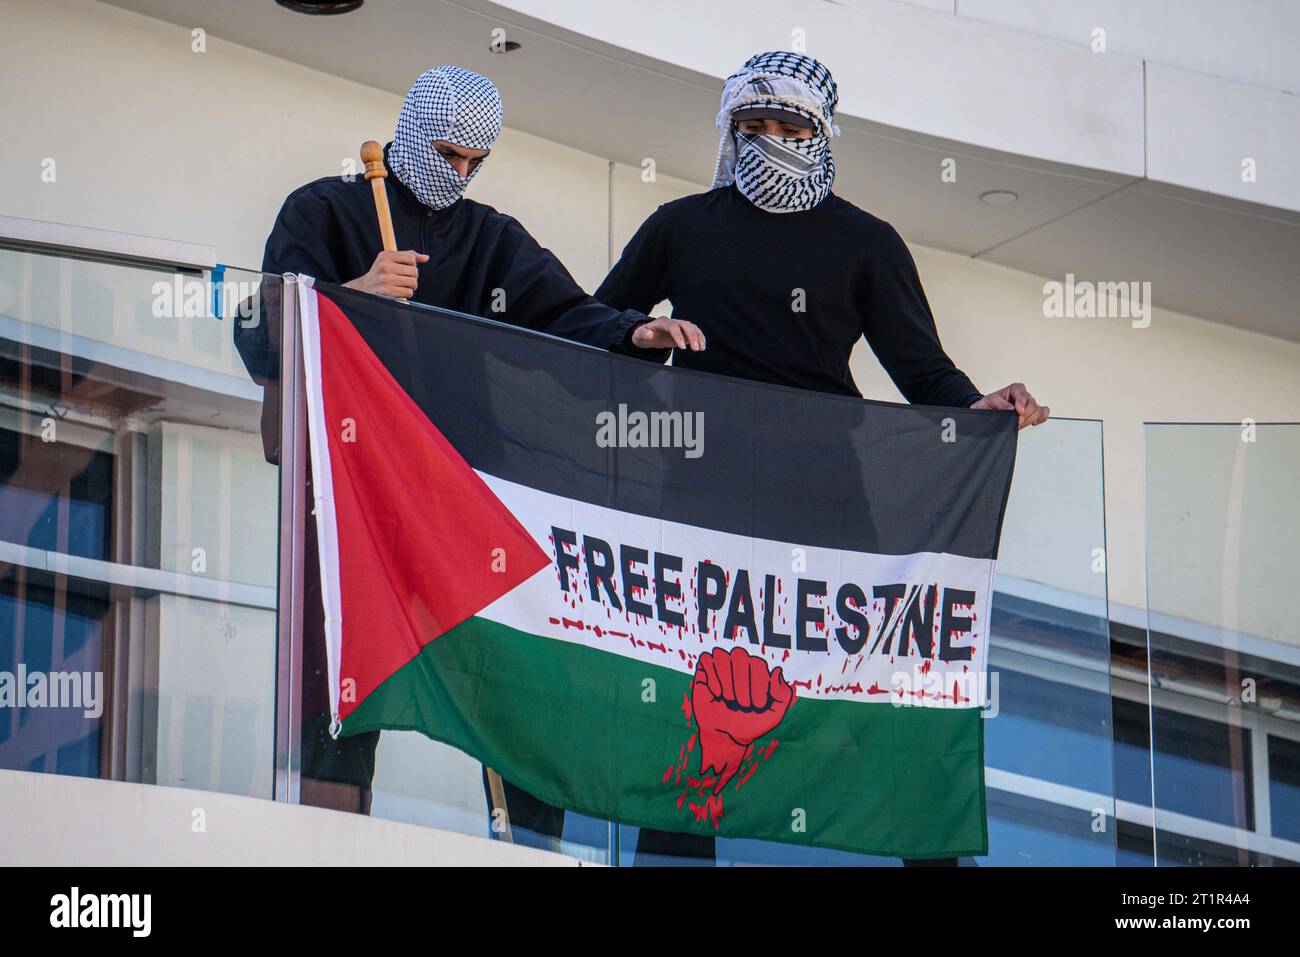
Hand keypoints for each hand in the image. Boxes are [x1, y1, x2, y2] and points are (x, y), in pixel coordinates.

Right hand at [344, 250, 428, 299]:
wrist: (363, 288)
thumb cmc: (380, 274)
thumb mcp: (390, 260)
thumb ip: (407, 256)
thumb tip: (426, 258)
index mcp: (386, 255)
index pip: (411, 258)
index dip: (412, 266)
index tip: (406, 269)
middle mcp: (385, 266)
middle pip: (414, 272)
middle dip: (413, 278)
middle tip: (405, 280)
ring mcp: (385, 279)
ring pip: (413, 283)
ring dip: (410, 287)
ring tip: (402, 286)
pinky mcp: (386, 291)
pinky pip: (408, 293)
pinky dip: (406, 294)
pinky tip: (398, 293)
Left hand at [630, 316, 705, 351]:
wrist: (648, 335)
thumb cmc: (643, 335)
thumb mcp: (639, 335)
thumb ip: (643, 334)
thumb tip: (648, 334)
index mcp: (662, 322)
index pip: (673, 326)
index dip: (678, 336)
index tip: (682, 347)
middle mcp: (673, 322)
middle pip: (685, 325)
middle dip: (692, 336)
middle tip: (695, 349)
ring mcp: (680, 325)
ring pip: (692, 327)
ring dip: (698, 337)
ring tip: (701, 349)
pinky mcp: (684, 331)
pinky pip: (694, 332)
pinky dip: (700, 338)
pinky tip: (702, 346)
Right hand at [691, 647, 793, 794]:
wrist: (727, 737)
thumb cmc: (750, 725)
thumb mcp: (774, 715)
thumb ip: (782, 694)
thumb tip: (777, 671)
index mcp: (756, 670)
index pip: (758, 662)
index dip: (758, 683)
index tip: (758, 706)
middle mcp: (739, 664)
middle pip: (740, 655)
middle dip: (742, 683)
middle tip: (743, 705)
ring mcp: (720, 667)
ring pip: (723, 655)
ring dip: (727, 680)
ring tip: (729, 699)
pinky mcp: (704, 673)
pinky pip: (707, 660)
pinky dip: (713, 677)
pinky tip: (717, 694)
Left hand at [971, 382, 1049, 428]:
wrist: (985, 412)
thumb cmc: (988, 405)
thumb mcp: (989, 401)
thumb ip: (1000, 403)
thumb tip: (1011, 408)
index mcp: (1014, 389)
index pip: (1022, 394)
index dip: (1022, 403)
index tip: (1018, 412)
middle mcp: (1023, 396)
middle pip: (1033, 404)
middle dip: (1026, 414)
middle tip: (1017, 421)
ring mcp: (1028, 405)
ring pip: (1038, 410)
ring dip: (1030, 418)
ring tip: (1020, 422)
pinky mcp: (1031, 413)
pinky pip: (1043, 413)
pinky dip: (1040, 418)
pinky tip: (1032, 422)